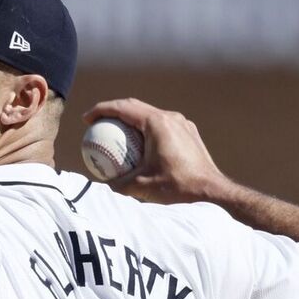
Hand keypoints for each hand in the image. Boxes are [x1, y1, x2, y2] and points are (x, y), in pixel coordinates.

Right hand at [82, 98, 229, 203]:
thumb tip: (100, 183)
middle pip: (135, 106)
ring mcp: (182, 124)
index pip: (123, 108)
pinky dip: (146, 131)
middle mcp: (170, 118)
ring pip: (149, 115)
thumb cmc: (178, 187)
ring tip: (116, 134)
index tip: (86, 120)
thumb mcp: (140, 187)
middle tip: (96, 124)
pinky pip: (162, 126)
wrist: (212, 192)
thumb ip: (116, 184)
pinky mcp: (189, 133)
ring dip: (130, 120)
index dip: (101, 110)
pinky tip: (140, 147)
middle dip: (113, 112)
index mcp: (157, 123)